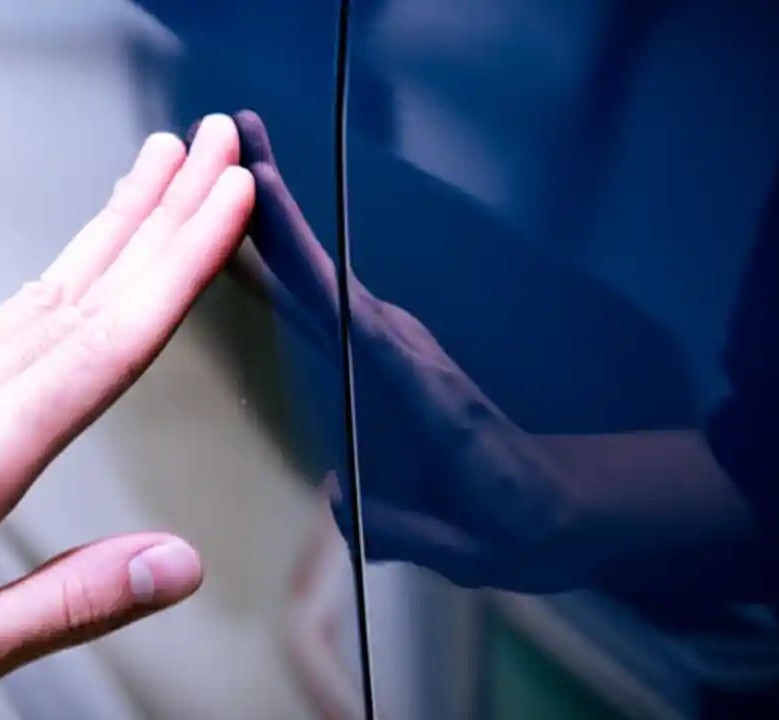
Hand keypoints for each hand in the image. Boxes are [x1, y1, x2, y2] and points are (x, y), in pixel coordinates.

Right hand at [231, 110, 757, 594]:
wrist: (556, 506)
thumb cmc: (511, 526)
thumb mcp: (463, 548)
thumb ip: (396, 527)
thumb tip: (334, 494)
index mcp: (419, 388)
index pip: (344, 311)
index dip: (298, 249)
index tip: (258, 186)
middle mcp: (401, 351)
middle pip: (322, 272)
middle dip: (274, 205)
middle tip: (230, 133)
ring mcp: (393, 347)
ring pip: (319, 278)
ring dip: (273, 226)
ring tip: (222, 175)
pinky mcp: (382, 356)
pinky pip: (321, 304)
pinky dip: (284, 267)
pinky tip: (247, 254)